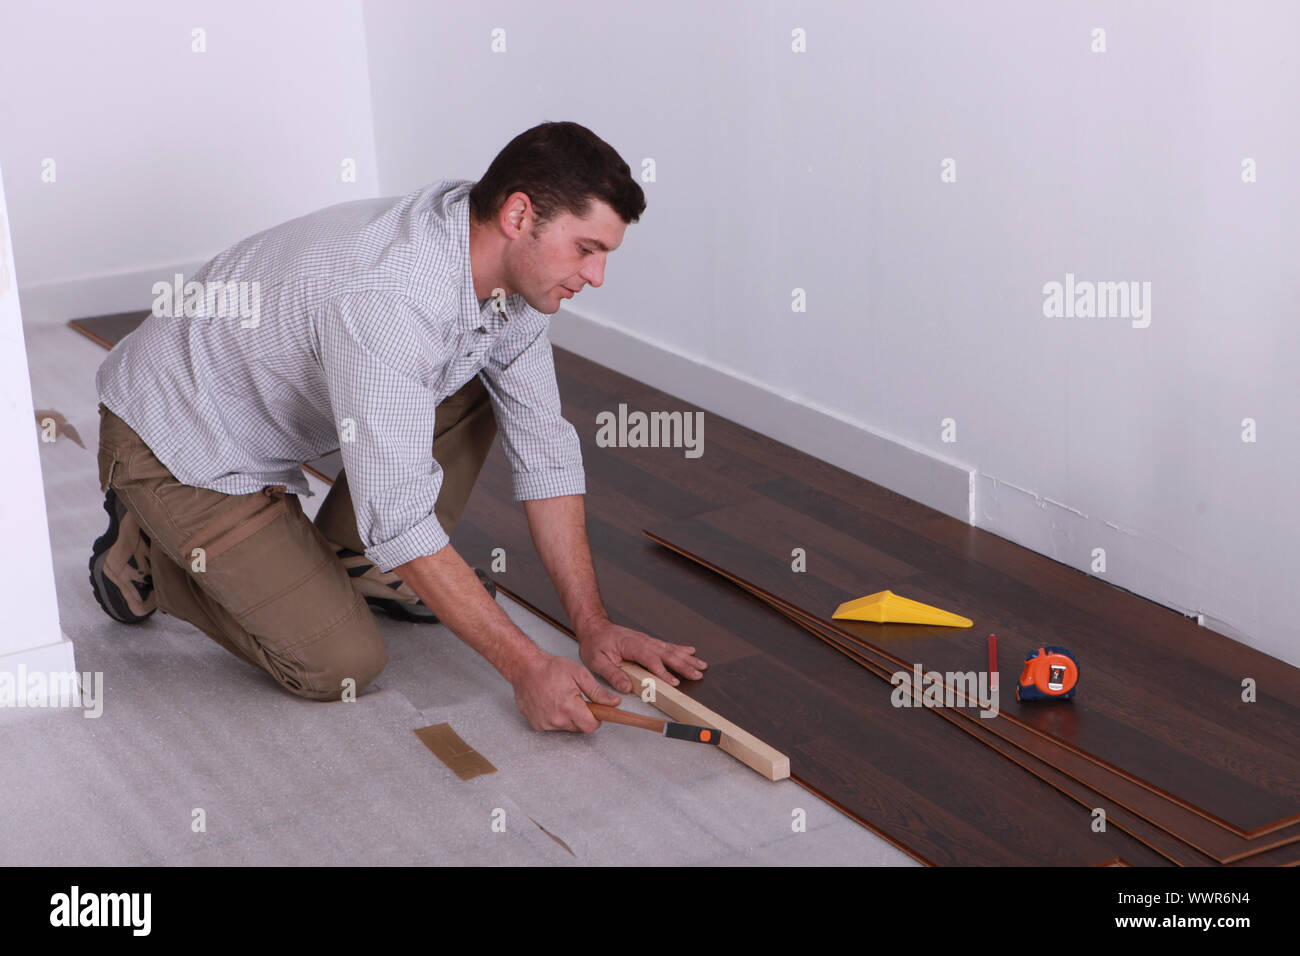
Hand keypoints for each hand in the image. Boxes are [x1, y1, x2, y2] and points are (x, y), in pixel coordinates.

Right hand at [510, 651, 620, 732]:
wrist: (525, 667)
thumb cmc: (550, 668)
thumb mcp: (580, 675)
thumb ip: (598, 692)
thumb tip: (614, 702)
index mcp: (568, 707)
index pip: (591, 726)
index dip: (596, 718)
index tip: (595, 710)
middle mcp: (555, 719)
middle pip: (579, 728)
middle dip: (582, 716)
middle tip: (577, 699)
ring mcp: (544, 723)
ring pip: (566, 728)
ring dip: (568, 717)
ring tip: (562, 698)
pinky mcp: (536, 724)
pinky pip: (553, 726)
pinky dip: (555, 717)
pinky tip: (551, 703)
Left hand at [576, 618, 707, 693]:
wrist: (594, 627)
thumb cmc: (595, 642)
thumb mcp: (596, 660)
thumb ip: (612, 674)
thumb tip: (625, 687)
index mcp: (631, 645)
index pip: (650, 660)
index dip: (663, 672)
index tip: (674, 682)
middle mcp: (643, 641)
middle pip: (667, 654)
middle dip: (684, 665)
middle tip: (697, 674)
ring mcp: (647, 641)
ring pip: (670, 650)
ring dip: (687, 658)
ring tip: (702, 666)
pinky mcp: (648, 642)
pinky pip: (667, 645)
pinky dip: (681, 649)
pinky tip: (691, 652)